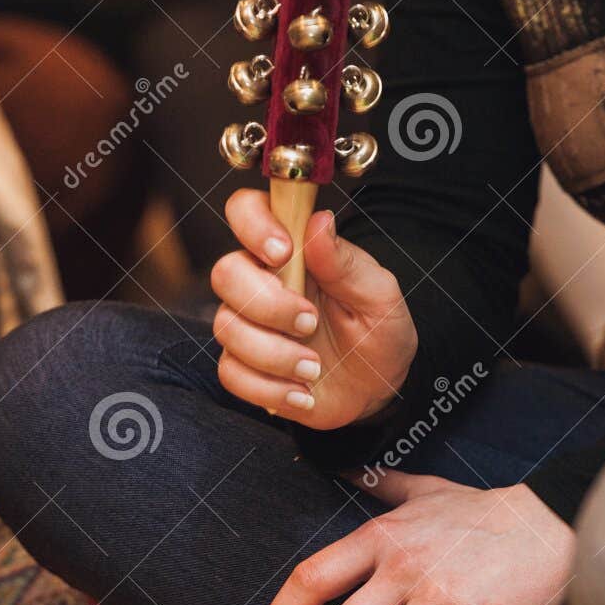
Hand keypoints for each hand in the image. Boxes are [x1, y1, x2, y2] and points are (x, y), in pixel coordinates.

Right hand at [210, 191, 416, 428]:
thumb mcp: (379, 296)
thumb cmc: (378, 332)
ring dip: (275, 354)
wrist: (378, 389)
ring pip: (226, 327)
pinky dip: (269, 388)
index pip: (246, 211)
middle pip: (225, 273)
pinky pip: (230, 373)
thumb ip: (346, 262)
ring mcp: (248, 325)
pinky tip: (303, 392)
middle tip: (310, 322)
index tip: (283, 253)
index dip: (253, 224)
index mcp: (292, 252)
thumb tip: (320, 221)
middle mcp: (261, 283)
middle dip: (268, 304)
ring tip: (314, 368)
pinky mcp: (244, 367)